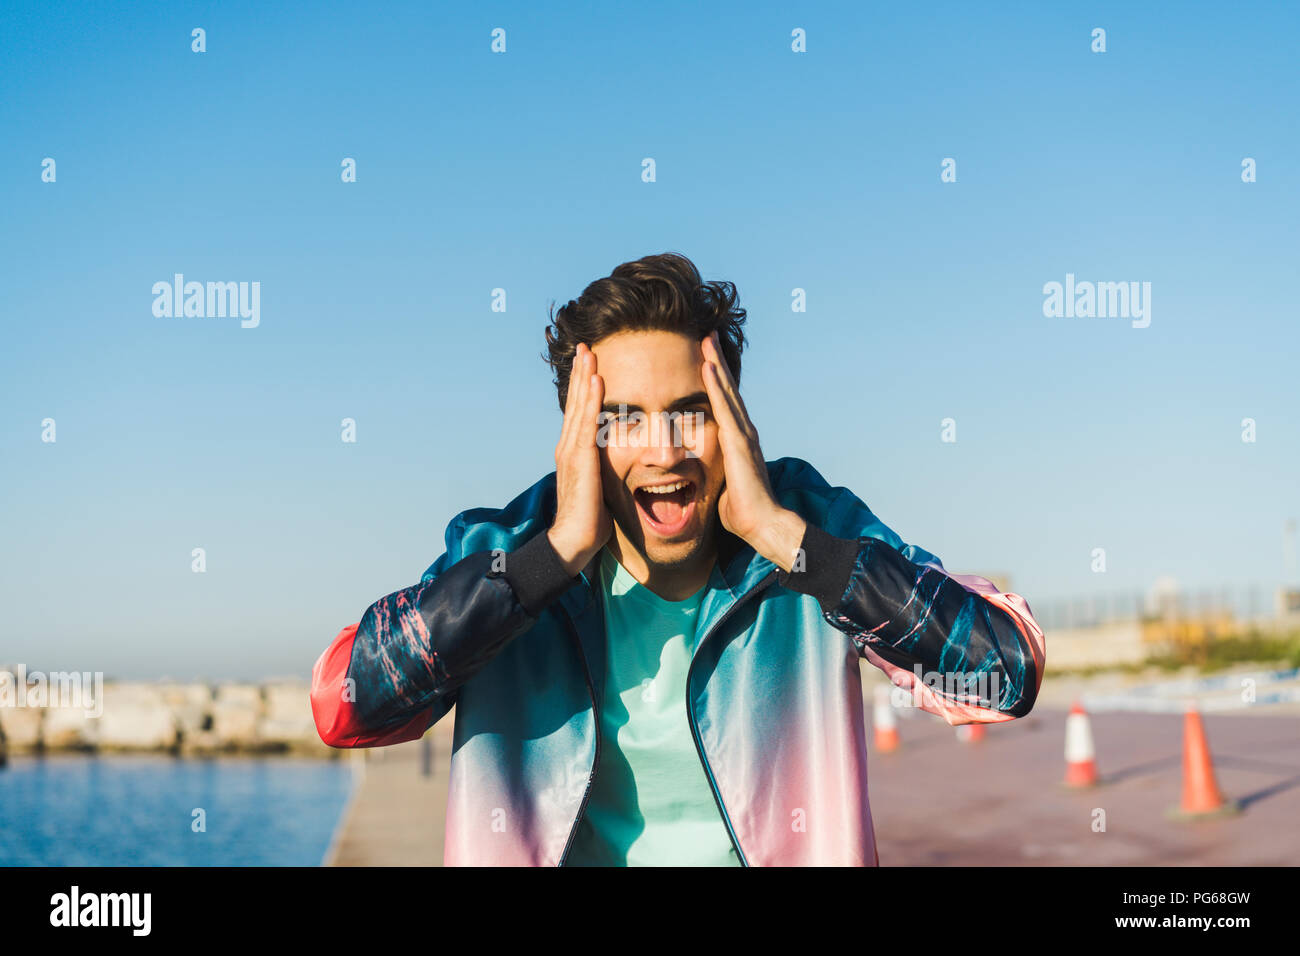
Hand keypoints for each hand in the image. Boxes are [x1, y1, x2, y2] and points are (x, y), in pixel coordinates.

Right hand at [548, 343, 612, 576]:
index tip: (590, 365)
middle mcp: (568, 448)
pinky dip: (590, 399)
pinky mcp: (578, 459)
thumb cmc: (589, 522)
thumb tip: (614, 466)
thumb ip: (603, 472)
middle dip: (580, 374)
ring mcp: (571, 452)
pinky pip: (586, 422)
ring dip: (585, 377)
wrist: (572, 543)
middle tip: (585, 346)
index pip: (579, 414)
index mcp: (574, 454)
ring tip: (589, 352)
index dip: (584, 389)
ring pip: (579, 406)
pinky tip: (597, 380)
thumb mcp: (599, 489)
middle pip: (575, 403)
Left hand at [701, 331, 805, 570]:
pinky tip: (707, 367)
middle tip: (707, 334)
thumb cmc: (741, 510)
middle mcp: (744, 432)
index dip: (716, 379)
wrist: (762, 524)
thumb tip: (700, 470)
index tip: (706, 357)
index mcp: (739, 440)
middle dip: (717, 361)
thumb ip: (714, 469)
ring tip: (707, 339)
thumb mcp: (722, 482)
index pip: (725, 402)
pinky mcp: (739, 442)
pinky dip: (716, 386)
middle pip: (728, 389)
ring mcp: (744, 434)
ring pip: (727, 391)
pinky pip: (724, 408)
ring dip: (717, 364)